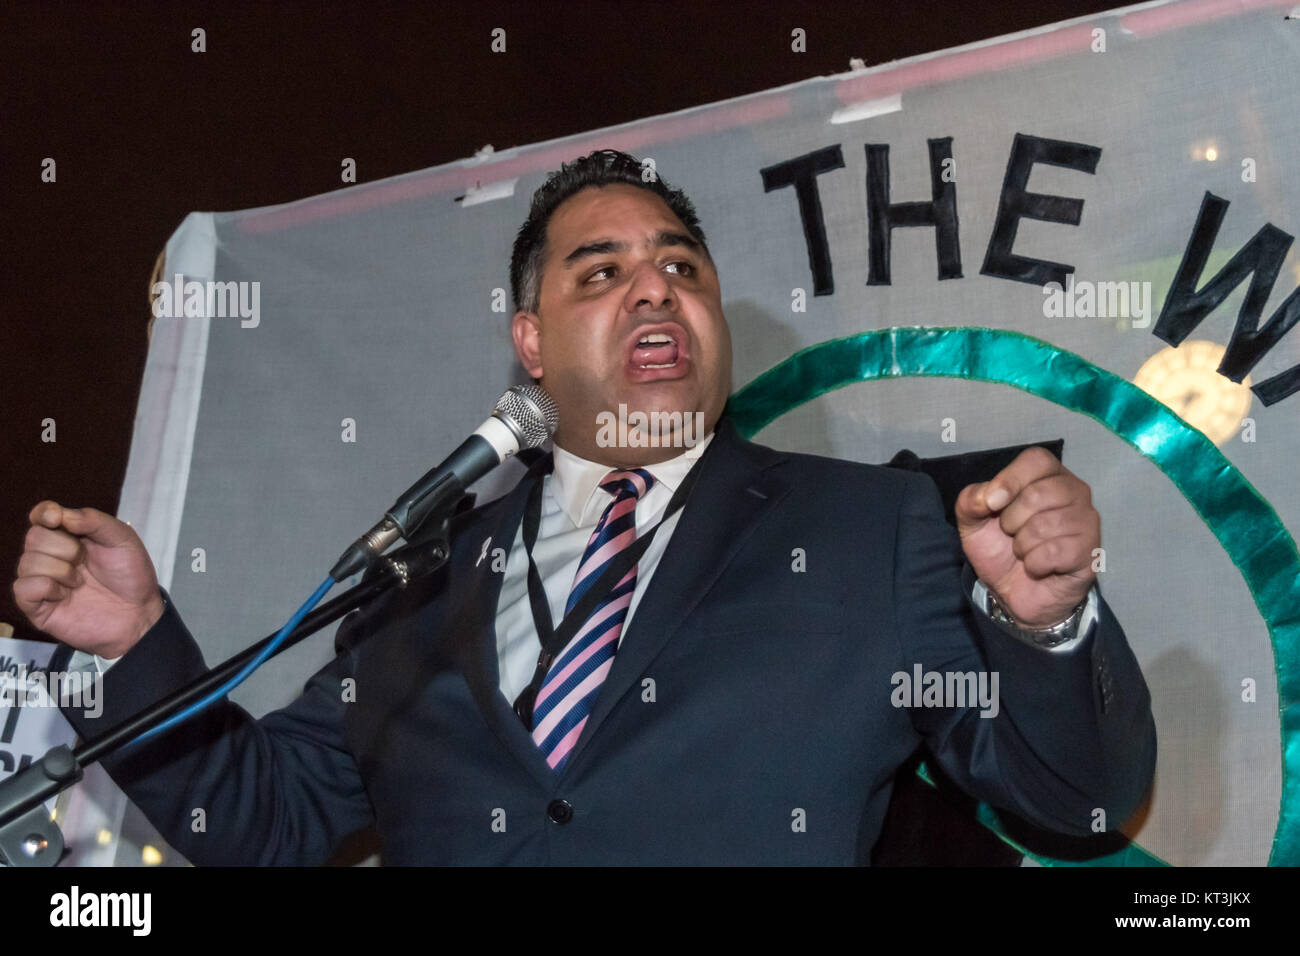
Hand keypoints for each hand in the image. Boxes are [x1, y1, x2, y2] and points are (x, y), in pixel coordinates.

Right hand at [13, 501, 164, 658]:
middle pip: (34, 536)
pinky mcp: (37, 606)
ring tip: (80, 583)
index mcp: (70, 535)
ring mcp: (42, 580)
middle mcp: (51, 555)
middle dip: (65, 548)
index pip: (42, 515)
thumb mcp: (123, 539)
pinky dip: (46, 588)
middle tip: (85, 562)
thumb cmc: (131, 576)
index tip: (57, 519)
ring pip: (27, 561)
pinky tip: (65, 595)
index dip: (44, 513)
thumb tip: (61, 514)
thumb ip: (95, 520)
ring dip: (61, 570)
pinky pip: (23, 588)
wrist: (138, 614)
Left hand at [954, 447, 1098, 626]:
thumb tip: (988, 495)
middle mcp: (1074, 491)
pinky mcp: (1091, 551)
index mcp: (1047, 475)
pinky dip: (1035, 564)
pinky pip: (1055, 552)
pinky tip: (1038, 566)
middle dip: (1011, 520)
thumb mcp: (972, 521)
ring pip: (1045, 525)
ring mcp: (1087, 521)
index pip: (1037, 459)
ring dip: (1022, 545)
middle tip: (1011, 534)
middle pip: (1038, 493)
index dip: (1010, 479)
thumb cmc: (999, 548)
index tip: (992, 503)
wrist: (1013, 592)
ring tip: (1025, 551)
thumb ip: (971, 500)